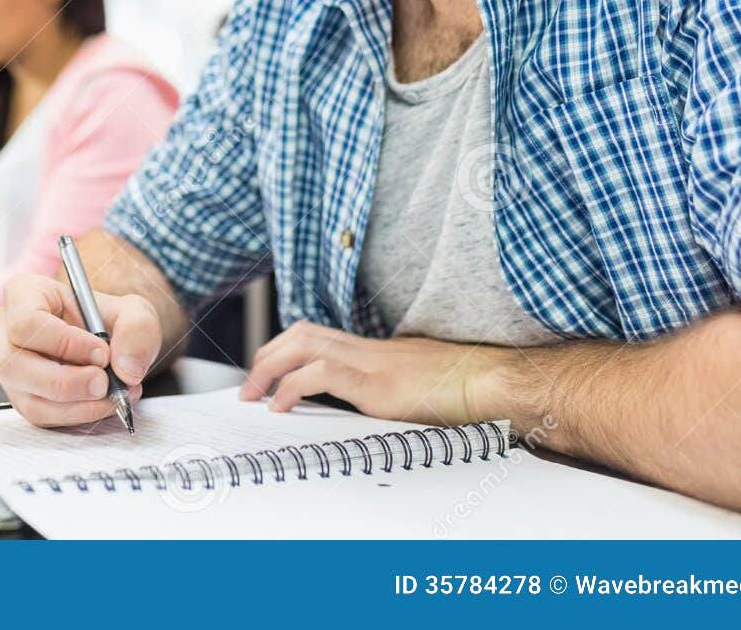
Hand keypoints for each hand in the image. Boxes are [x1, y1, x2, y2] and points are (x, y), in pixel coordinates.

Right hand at [0, 273, 156, 427]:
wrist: (107, 340)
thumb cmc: (107, 318)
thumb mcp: (134, 310)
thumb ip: (137, 330)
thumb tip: (126, 370)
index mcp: (23, 294)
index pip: (26, 322)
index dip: (64, 343)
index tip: (101, 352)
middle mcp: (5, 331)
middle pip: (15, 365)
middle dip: (67, 381)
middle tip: (105, 382)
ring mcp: (9, 368)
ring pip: (29, 397)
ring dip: (77, 404)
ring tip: (113, 393)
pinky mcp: (22, 397)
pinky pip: (42, 416)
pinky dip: (77, 415)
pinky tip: (102, 402)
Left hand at [240, 321, 510, 425]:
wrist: (493, 383)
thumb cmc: (464, 389)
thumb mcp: (417, 388)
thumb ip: (389, 390)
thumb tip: (373, 407)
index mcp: (375, 351)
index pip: (319, 336)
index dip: (286, 349)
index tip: (267, 371)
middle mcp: (368, 350)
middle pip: (302, 333)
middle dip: (267, 354)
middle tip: (248, 386)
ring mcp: (372, 363)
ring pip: (303, 345)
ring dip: (270, 367)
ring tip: (253, 394)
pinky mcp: (377, 383)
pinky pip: (322, 374)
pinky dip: (292, 387)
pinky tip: (281, 406)